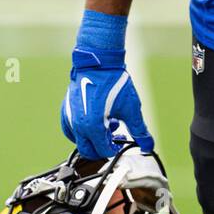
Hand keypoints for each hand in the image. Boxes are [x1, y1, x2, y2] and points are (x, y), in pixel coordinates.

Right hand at [60, 13, 153, 158]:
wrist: (99, 63)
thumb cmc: (113, 82)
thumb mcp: (131, 109)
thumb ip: (139, 130)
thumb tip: (148, 144)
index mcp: (93, 127)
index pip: (103, 150)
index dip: (114, 148)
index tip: (121, 141)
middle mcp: (78, 125)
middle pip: (88, 151)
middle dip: (102, 148)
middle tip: (113, 138)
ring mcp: (70, 117)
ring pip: (79, 140)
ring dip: (92, 139)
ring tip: (105, 125)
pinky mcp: (66, 109)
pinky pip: (69, 129)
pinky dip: (80, 131)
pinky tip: (92, 122)